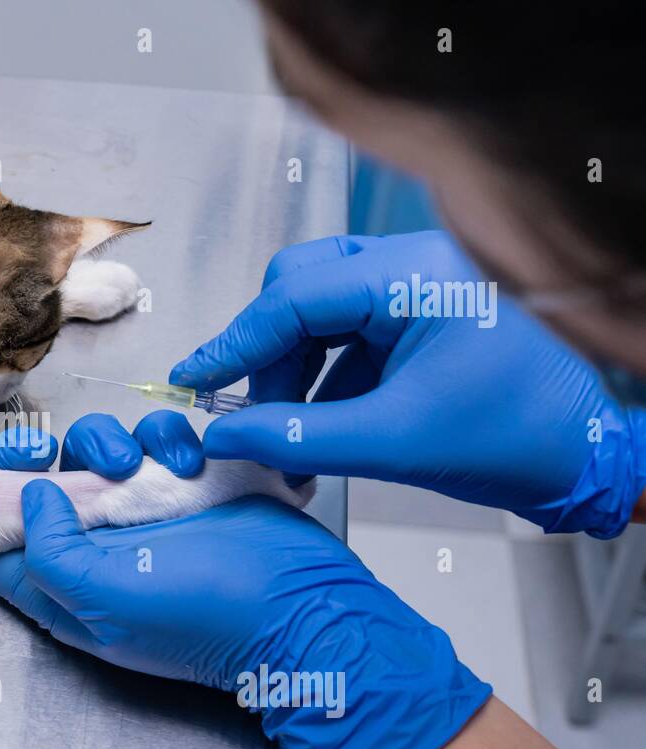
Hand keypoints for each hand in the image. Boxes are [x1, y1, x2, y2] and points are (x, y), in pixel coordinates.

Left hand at [0, 411, 490, 748]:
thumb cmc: (202, 615)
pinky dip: (167, 440)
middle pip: (43, 484)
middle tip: (47, 450)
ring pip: (99, 451)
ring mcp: (144, 514)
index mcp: (65, 587)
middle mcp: (97, 548)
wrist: (303, 604)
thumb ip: (50, 553)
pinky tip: (191, 459)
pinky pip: (157, 442)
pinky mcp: (187, 485)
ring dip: (112, 443)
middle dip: (40, 456)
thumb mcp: (107, 600)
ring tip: (141, 464)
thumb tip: (29, 496)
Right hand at [170, 231, 645, 537]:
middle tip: (246, 413)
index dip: (235, 343)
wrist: (585, 454)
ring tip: (288, 425)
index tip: (194, 381)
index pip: (296, 296)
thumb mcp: (393, 443)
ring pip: (321, 307)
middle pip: (301, 287)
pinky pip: (350, 328)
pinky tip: (320, 419)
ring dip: (292, 366)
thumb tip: (224, 436)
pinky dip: (324, 372)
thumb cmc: (515, 437)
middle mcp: (416, 262)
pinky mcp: (422, 310)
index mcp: (417, 276)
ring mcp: (420, 283)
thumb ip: (296, 437)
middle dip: (266, 353)